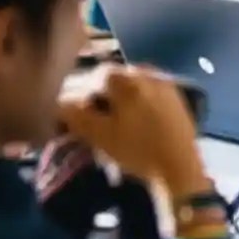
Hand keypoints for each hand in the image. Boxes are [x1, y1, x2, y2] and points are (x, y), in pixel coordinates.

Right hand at [57, 66, 208, 196]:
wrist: (179, 166)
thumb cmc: (136, 150)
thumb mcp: (97, 134)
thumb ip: (73, 113)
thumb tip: (59, 101)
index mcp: (125, 79)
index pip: (91, 77)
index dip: (77, 93)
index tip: (71, 111)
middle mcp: (146, 73)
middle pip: (112, 77)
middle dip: (96, 93)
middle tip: (88, 115)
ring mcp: (164, 82)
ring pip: (130, 83)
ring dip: (115, 96)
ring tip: (109, 118)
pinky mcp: (176, 96)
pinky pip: (147, 90)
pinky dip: (135, 99)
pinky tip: (132, 119)